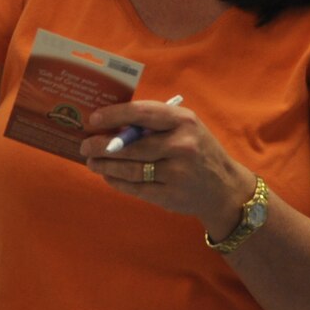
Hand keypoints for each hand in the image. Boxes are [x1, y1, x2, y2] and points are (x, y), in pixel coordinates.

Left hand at [79, 99, 254, 241]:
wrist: (225, 188)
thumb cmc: (199, 150)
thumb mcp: (186, 128)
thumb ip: (156, 123)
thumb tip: (112, 123)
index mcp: (184, 121)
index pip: (143, 113)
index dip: (115, 115)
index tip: (93, 118)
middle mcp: (181, 145)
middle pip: (131, 146)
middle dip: (102, 146)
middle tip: (85, 145)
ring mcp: (176, 173)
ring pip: (130, 169)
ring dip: (106, 166)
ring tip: (92, 162)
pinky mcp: (170, 195)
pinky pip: (135, 188)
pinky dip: (117, 182)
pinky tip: (108, 176)